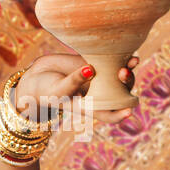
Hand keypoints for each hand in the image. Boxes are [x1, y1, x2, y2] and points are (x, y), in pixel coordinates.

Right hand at [10, 53, 140, 130]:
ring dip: (128, 70)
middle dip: (126, 84)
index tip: (129, 111)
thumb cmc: (46, 90)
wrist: (38, 75)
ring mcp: (99, 79)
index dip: (120, 115)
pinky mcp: (96, 64)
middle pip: (121, 92)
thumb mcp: (59, 90)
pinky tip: (132, 54)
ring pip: (120, 77)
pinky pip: (112, 61)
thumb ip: (74, 82)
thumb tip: (91, 69)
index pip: (110, 115)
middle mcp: (100, 94)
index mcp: (92, 107)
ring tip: (132, 61)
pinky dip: (122, 58)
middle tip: (122, 73)